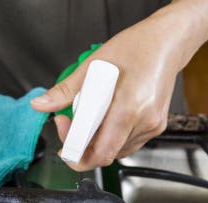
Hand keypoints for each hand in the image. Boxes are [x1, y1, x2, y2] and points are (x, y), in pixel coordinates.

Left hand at [31, 8, 189, 170]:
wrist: (167, 43)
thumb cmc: (136, 48)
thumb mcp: (93, 65)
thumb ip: (65, 91)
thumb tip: (41, 105)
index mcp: (129, 107)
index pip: (100, 152)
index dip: (76, 154)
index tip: (63, 145)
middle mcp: (144, 121)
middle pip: (105, 154)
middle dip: (82, 146)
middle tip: (69, 126)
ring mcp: (152, 127)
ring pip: (115, 152)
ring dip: (96, 142)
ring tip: (88, 117)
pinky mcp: (155, 128)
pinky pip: (126, 144)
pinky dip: (110, 138)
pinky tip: (104, 119)